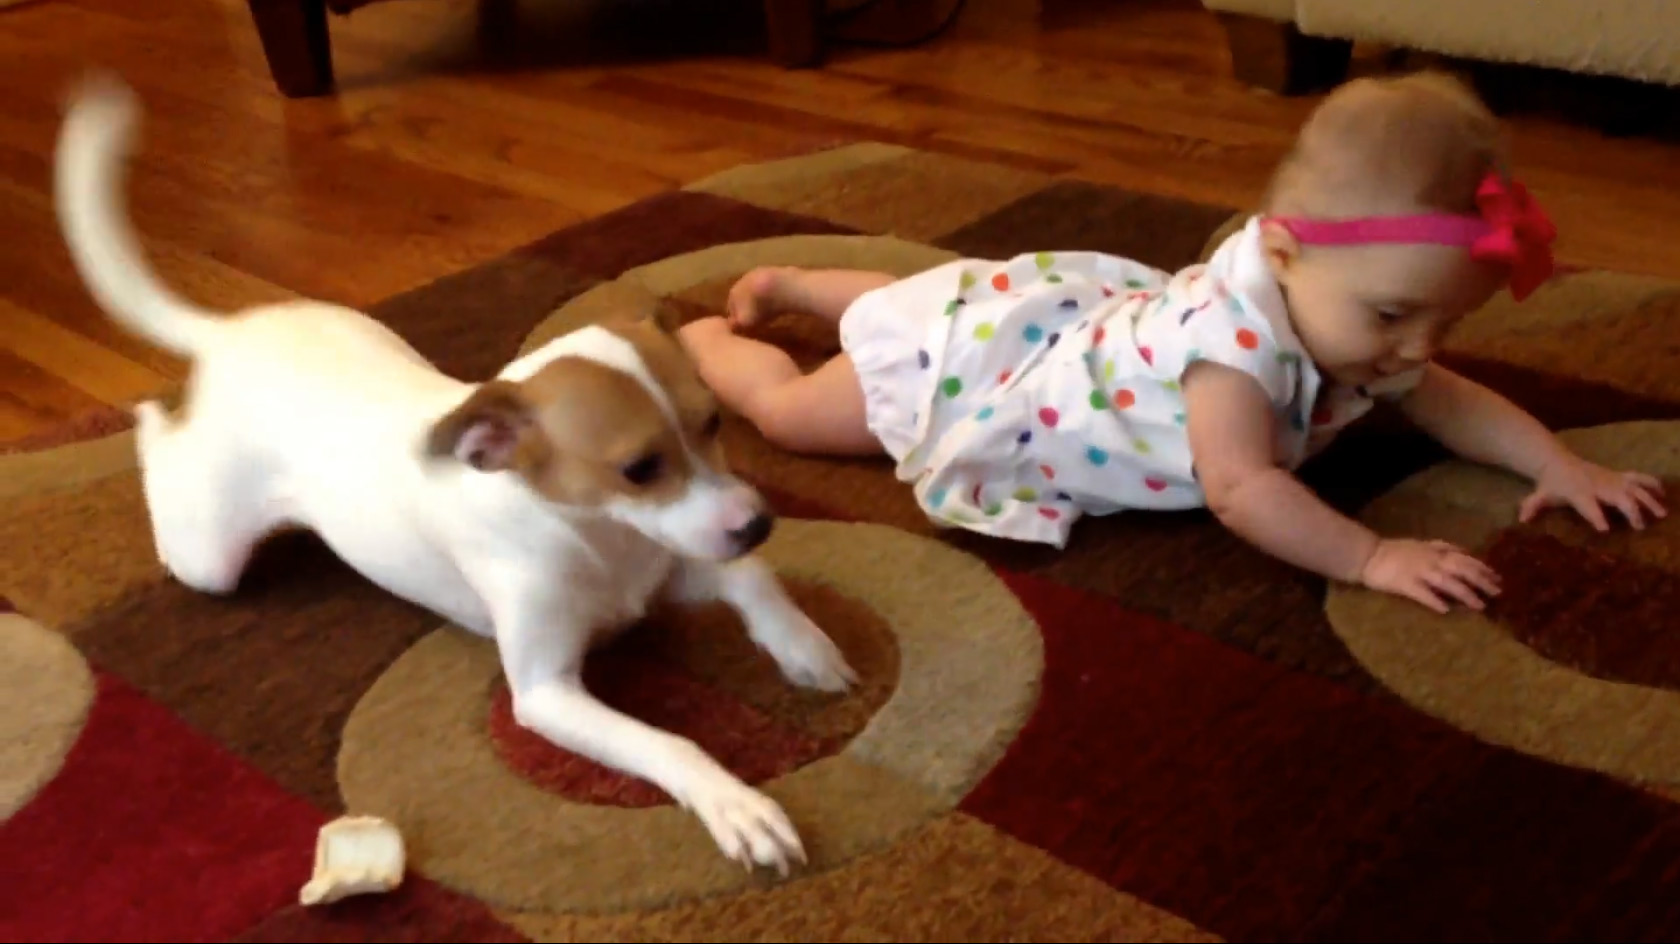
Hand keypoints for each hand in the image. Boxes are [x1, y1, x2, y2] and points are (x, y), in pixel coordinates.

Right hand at [1358, 538, 1501, 614]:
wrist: (1368, 555)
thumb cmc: (1395, 551)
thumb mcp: (1422, 544)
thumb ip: (1443, 547)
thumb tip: (1465, 552)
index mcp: (1435, 551)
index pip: (1465, 558)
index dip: (1483, 568)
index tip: (1498, 578)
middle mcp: (1431, 560)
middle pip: (1461, 570)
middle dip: (1482, 581)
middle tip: (1498, 593)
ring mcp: (1418, 572)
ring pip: (1447, 582)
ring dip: (1465, 593)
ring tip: (1480, 605)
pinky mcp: (1404, 584)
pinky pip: (1421, 593)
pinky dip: (1434, 600)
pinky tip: (1445, 610)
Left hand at [1519, 454, 1666, 530]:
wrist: (1558, 461)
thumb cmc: (1551, 484)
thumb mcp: (1540, 495)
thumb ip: (1532, 506)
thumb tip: (1521, 519)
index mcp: (1579, 493)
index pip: (1588, 506)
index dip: (1595, 516)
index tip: (1604, 529)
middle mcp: (1599, 485)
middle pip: (1618, 497)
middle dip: (1630, 510)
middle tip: (1639, 526)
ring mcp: (1611, 479)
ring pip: (1634, 487)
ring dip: (1648, 500)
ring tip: (1661, 514)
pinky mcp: (1619, 475)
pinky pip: (1639, 477)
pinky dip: (1651, 483)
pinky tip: (1663, 494)